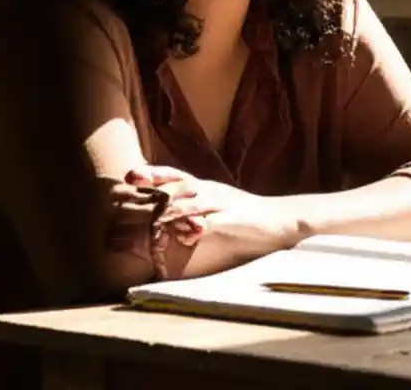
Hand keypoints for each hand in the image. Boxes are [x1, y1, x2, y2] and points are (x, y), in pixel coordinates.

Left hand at [125, 165, 302, 263]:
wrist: (280, 218)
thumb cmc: (242, 216)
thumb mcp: (215, 205)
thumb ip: (190, 208)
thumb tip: (158, 218)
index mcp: (205, 187)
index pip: (176, 174)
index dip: (154, 173)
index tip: (130, 174)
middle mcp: (211, 191)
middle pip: (179, 183)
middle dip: (155, 183)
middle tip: (132, 182)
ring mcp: (222, 204)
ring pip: (191, 201)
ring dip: (170, 208)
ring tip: (154, 216)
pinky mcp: (232, 220)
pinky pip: (210, 223)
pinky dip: (195, 229)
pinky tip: (185, 236)